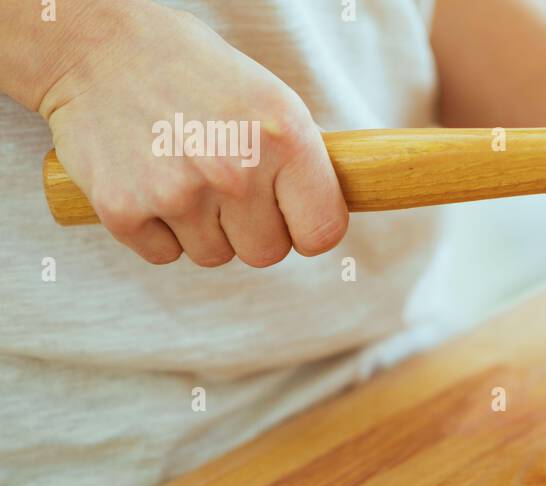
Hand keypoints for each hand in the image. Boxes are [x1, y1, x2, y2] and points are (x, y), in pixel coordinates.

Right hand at [38, 1, 346, 266]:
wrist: (96, 48)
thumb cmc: (194, 72)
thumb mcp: (269, 98)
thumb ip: (299, 158)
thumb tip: (327, 209)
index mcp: (285, 137)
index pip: (322, 231)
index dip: (307, 228)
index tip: (291, 217)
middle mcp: (235, 169)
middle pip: (267, 253)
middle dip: (251, 230)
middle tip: (227, 188)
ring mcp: (177, 193)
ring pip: (214, 256)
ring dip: (202, 229)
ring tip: (183, 175)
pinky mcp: (124, 210)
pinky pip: (164, 254)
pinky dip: (157, 230)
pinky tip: (149, 181)